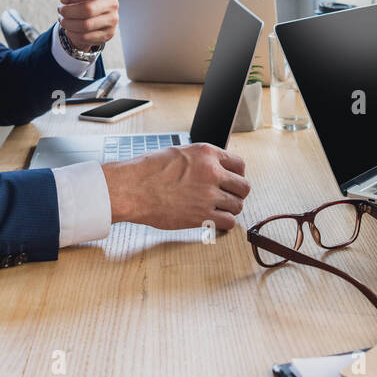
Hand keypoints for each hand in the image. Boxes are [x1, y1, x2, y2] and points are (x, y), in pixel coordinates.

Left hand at [58, 0, 117, 49]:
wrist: (76, 16)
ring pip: (86, 25)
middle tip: (62, 10)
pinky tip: (74, 27)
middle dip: (68, 12)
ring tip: (66, 18)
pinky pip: (87, 37)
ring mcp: (113, 20)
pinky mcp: (109, 34)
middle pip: (88, 11)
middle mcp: (113, 3)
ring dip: (69, 23)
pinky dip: (74, 33)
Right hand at [102, 143, 250, 230]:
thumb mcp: (180, 154)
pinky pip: (228, 222)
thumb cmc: (148, 171)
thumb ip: (202, 160)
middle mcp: (212, 173)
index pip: (239, 164)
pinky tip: (214, 220)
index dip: (237, 175)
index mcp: (207, 154)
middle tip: (228, 196)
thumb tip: (214, 169)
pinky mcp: (202, 216)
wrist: (133, 189)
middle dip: (237, 193)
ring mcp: (209, 196)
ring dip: (230, 208)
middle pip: (243, 186)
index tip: (232, 181)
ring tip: (218, 209)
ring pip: (237, 205)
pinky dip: (224, 223)